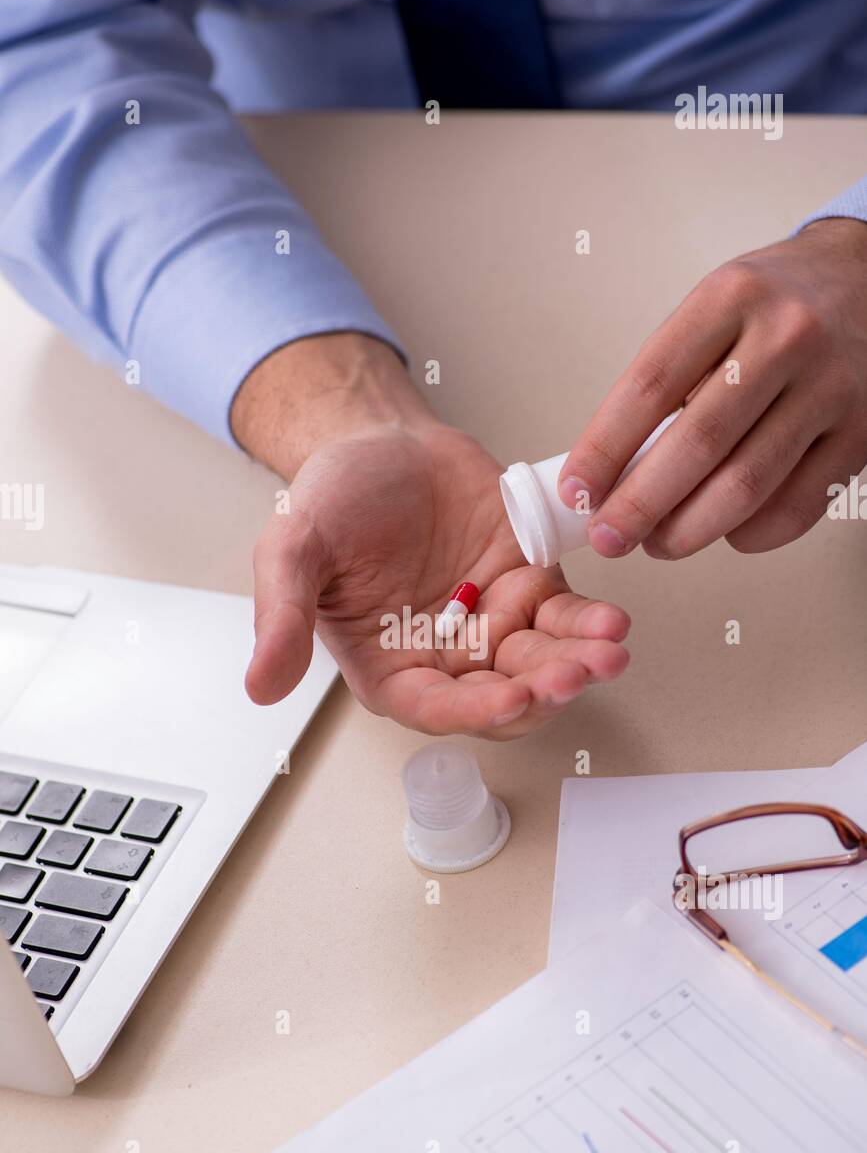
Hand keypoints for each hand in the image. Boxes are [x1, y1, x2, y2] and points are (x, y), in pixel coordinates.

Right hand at [232, 335, 629, 737]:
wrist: (381, 442)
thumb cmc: (332, 498)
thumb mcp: (292, 549)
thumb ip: (280, 616)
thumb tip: (259, 688)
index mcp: (387, 664)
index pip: (430, 707)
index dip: (471, 711)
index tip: (509, 700)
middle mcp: (445, 657)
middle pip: (500, 694)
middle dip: (541, 690)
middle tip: (574, 676)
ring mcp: (493, 624)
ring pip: (541, 661)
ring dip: (576, 664)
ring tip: (607, 651)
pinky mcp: (530, 585)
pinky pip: (564, 616)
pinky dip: (589, 623)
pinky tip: (611, 624)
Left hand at [558, 217, 866, 556]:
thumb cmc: (774, 306)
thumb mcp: (712, 311)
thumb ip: (666, 382)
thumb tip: (608, 473)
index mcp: (730, 298)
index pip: (649, 386)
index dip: (604, 450)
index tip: (575, 493)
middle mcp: (786, 338)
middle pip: (697, 444)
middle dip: (639, 505)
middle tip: (609, 537)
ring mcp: (831, 387)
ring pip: (746, 486)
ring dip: (688, 531)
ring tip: (657, 543)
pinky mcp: (862, 433)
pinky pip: (794, 508)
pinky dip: (748, 535)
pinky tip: (723, 531)